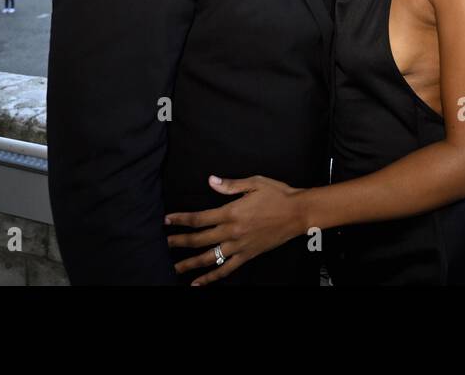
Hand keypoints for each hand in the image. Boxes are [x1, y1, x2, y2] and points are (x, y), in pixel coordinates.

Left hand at [165, 175, 305, 285]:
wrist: (298, 213)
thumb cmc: (278, 195)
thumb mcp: (254, 183)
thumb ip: (230, 185)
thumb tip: (210, 181)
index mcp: (231, 212)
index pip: (199, 218)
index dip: (181, 220)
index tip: (167, 220)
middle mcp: (232, 232)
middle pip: (199, 239)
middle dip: (180, 241)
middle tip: (166, 243)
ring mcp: (239, 246)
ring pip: (209, 258)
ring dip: (190, 263)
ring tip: (175, 268)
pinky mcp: (248, 255)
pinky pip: (226, 269)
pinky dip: (211, 277)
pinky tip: (199, 283)